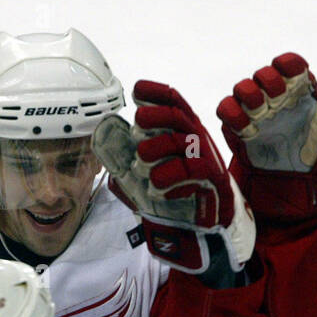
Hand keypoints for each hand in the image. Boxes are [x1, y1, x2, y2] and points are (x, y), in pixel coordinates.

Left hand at [92, 81, 253, 279]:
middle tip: (137, 129)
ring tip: (142, 165)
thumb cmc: (179, 194)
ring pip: (178, 140)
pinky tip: (158, 188)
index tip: (136, 92)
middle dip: (152, 117)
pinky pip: (189, 169)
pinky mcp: (212, 176)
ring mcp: (205, 156)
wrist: (208, 224)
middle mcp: (196, 138)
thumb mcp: (152, 174)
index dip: (155, 93)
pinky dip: (168, 177)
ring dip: (154, 150)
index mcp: (184, 131)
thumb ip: (130, 164)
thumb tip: (105, 151)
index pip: (174, 102)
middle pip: (175, 115)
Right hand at [216, 53, 316, 221]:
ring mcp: (254, 111)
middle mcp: (274, 96)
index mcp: (298, 90)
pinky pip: (226, 109)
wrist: (297, 182)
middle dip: (270, 80)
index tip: (296, 76)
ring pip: (242, 87)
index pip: (290, 64)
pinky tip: (246, 127)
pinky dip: (232, 113)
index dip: (289, 65)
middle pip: (264, 73)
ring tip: (261, 111)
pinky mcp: (237, 128)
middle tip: (279, 96)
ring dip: (249, 93)